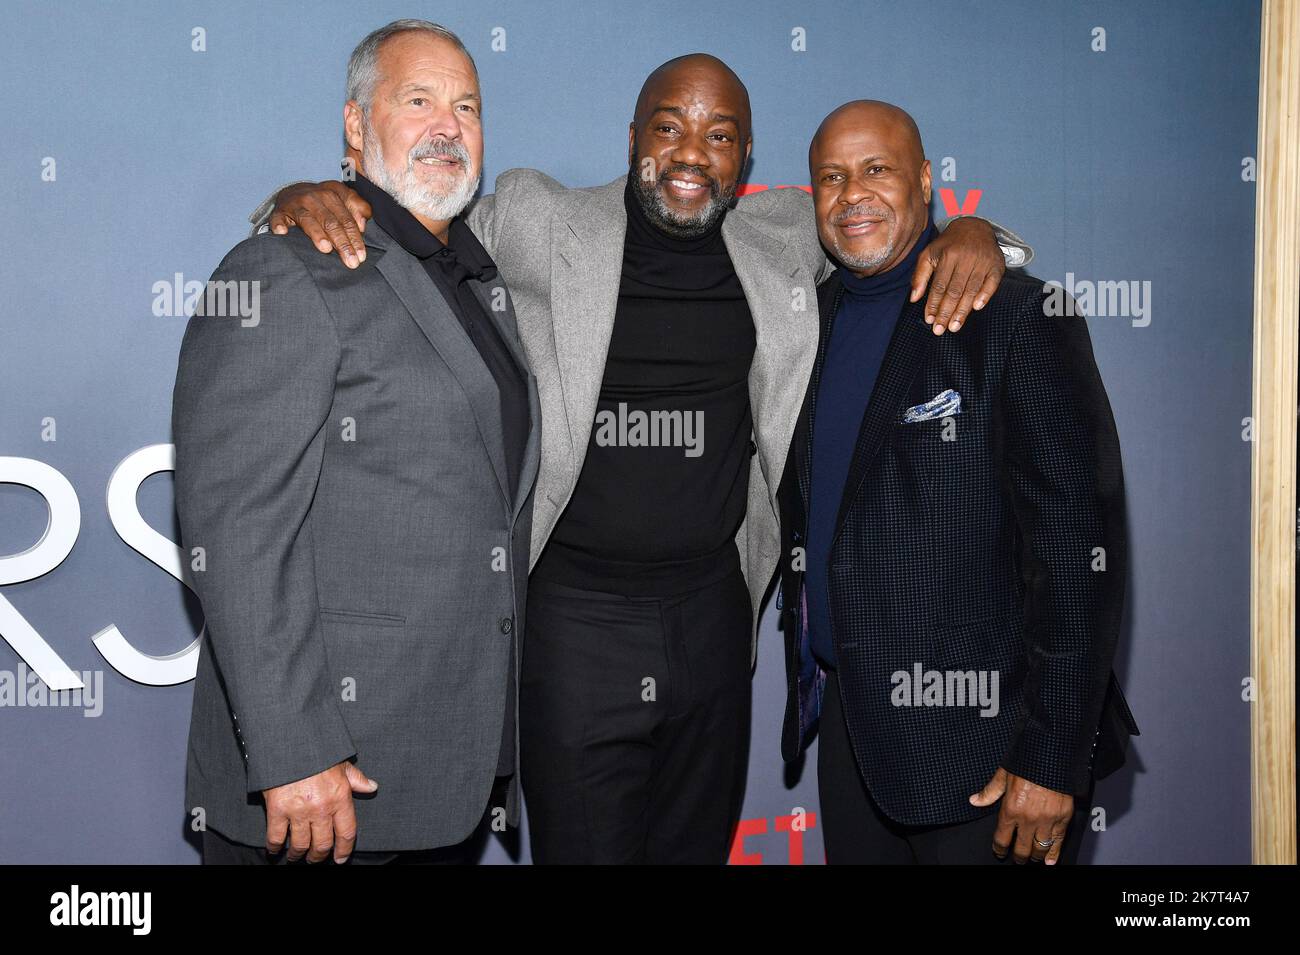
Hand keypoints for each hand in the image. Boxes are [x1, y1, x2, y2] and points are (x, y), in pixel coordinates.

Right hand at [263, 760, 378, 863]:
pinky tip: (275, 849)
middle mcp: (321, 808)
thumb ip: (357, 779)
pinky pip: (276, 836)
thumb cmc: (318, 752)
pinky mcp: (277, 810)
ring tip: (297, 856)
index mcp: (340, 798)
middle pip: (323, 844)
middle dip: (319, 855)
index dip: (344, 849)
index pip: (347, 833)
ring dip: (298, 854)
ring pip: (300, 844)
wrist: (290, 742)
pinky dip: (274, 846)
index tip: (340, 858)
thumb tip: (372, 787)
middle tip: (316, 858)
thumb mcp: (342, 763)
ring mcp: (298, 811)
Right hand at [268, 181, 371, 268]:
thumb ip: (358, 208)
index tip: (361, 255)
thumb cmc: (324, 203)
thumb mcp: (343, 199)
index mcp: (334, 192)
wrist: (293, 193)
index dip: (355, 237)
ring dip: (317, 235)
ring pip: (309, 221)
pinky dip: (280, 225)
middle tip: (351, 261)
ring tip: (326, 249)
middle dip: (342, 243)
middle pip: (331, 222)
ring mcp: (296, 203)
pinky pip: (279, 219)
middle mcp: (315, 196)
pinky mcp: (279, 211)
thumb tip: (363, 225)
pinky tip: (283, 234)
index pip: (347, 218)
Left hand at [910, 217, 1005, 334]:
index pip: (939, 285)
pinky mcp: (997, 265)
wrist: (975, 227)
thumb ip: (920, 276)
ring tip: (954, 327)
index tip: (929, 320)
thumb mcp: (929, 254)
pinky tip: (977, 308)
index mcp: (948, 255)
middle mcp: (967, 258)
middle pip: (955, 290)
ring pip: (972, 290)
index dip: (933, 304)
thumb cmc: (948, 245)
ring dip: (963, 311)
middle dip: (946, 312)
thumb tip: (914, 298)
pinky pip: (992, 283)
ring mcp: (983, 262)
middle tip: (940, 329)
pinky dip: (985, 296)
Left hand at [970, 767, 1073, 864]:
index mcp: (1011, 808)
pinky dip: (1054, 853)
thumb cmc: (1027, 762)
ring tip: (1032, 858)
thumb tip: (975, 801)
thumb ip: (989, 792)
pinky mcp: (1062, 818)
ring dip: (1034, 856)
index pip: (1002, 838)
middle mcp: (1028, 818)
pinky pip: (1058, 842)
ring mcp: (1046, 820)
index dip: (999, 848)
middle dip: (1018, 857)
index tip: (999, 851)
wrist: (1051, 755)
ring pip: (1039, 848)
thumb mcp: (1003, 775)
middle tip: (1017, 859)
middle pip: (1021, 848)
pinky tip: (1050, 861)